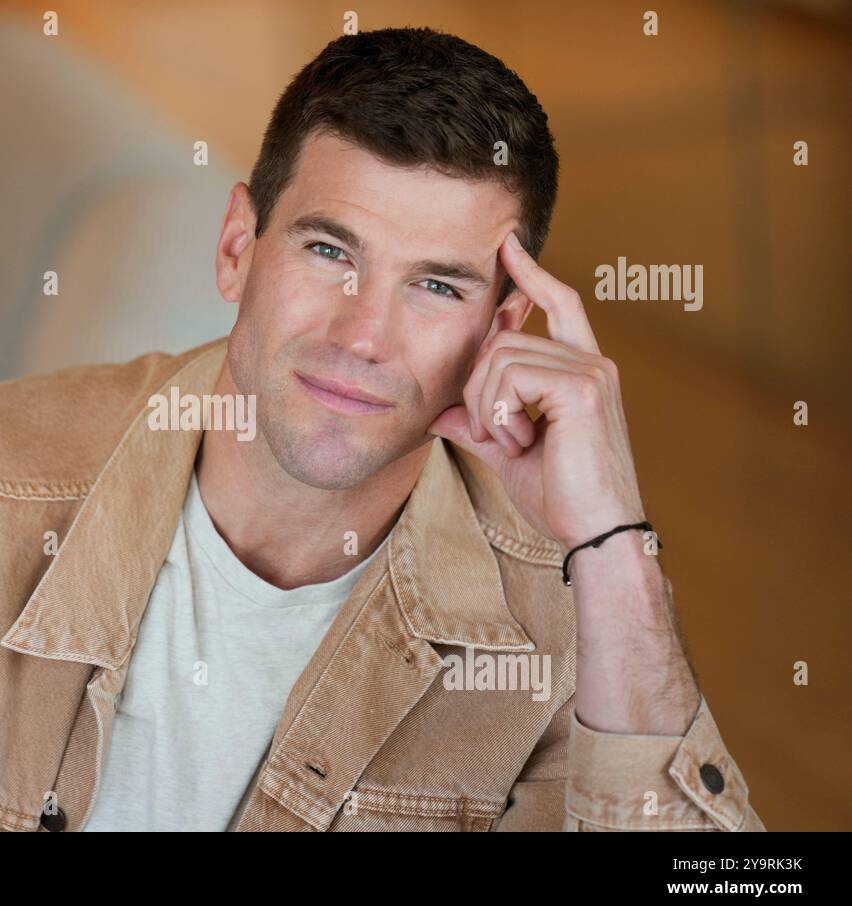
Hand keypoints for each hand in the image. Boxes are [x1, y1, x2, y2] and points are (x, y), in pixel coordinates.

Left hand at [427, 232, 645, 549]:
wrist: (592, 533)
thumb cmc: (559, 497)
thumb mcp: (507, 453)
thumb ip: (479, 424)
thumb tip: (439, 413)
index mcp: (582, 371)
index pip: (559, 303)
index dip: (531, 274)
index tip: (507, 246)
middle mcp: (592, 363)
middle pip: (503, 340)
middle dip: (480, 387)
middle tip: (500, 434)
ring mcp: (591, 372)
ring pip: (500, 358)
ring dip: (489, 405)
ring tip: (514, 442)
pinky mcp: (583, 388)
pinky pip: (511, 377)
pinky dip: (500, 411)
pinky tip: (521, 440)